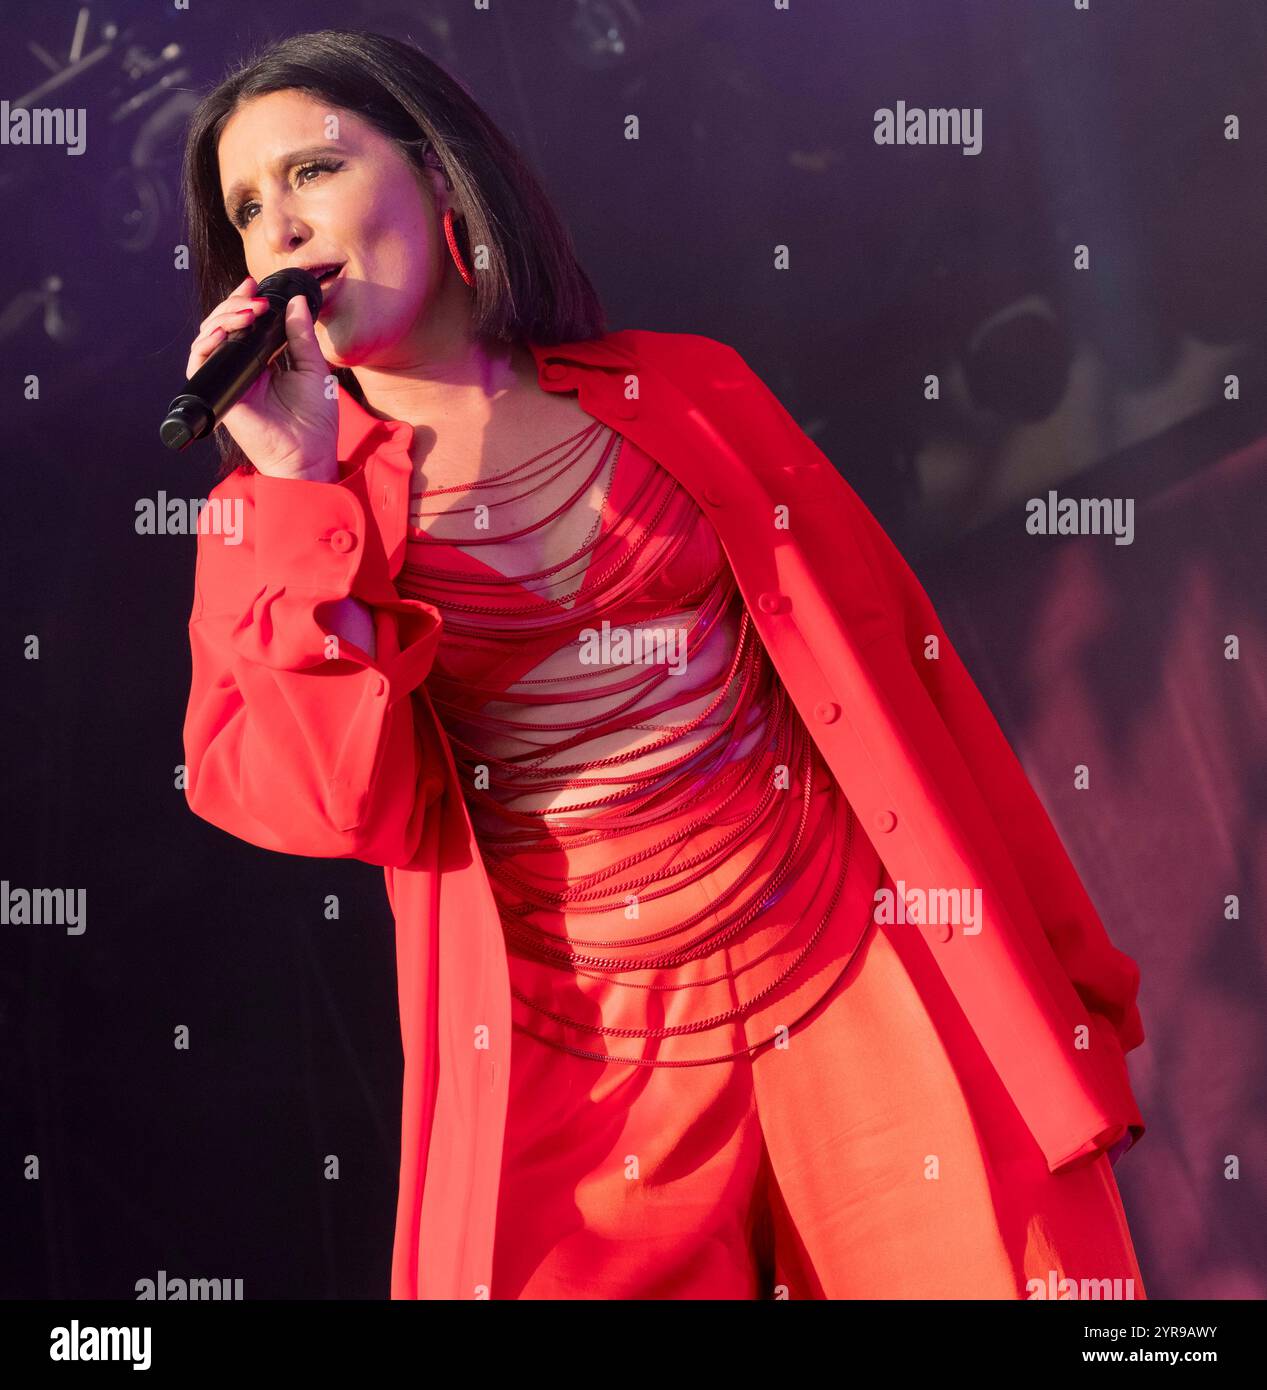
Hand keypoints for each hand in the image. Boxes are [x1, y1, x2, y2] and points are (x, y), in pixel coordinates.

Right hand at [185, 274, 339, 481]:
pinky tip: (222, 332)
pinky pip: (200, 364)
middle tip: (255, 299)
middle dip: (233, 305)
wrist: (309, 454)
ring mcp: (228, 380)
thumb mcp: (313, 368)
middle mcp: (241, 368)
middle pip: (222, 325)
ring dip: (223, 317)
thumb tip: (297, 302)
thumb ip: (302, 335)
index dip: (242, 302)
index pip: (243, 324)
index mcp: (261, 361)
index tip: (254, 286)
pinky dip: (206, 344)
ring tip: (247, 312)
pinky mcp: (219, 394)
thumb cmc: (314, 421)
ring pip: (209, 338)